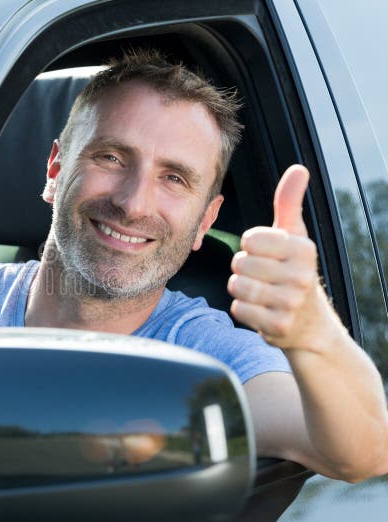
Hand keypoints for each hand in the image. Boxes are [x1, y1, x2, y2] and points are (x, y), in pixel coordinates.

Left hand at [227, 165, 334, 351]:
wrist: (309, 324)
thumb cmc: (293, 271)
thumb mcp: (294, 236)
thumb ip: (289, 203)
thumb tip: (298, 169)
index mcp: (303, 248)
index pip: (249, 239)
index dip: (250, 247)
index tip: (266, 255)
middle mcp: (301, 275)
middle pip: (240, 263)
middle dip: (244, 270)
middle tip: (262, 277)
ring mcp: (291, 302)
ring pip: (237, 286)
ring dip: (241, 289)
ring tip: (259, 292)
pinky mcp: (279, 326)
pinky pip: (238, 310)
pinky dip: (243, 310)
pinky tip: (260, 310)